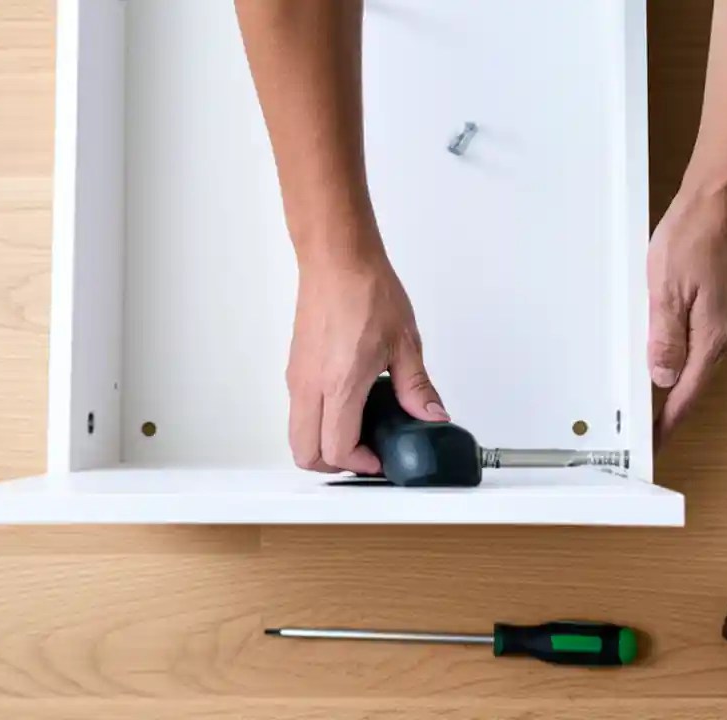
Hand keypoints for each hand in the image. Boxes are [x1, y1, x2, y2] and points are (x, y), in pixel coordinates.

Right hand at [286, 242, 448, 473]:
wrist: (337, 259)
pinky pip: (298, 411)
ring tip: (358, 431)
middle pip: (304, 453)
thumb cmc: (365, 289)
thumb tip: (430, 415)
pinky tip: (348, 405)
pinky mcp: (295, 367)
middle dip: (334, 465)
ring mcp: (297, 376)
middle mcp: (310, 384)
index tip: (380, 457)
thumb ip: (417, 387)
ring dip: (322, 444)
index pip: (336, 448)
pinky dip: (317, 422)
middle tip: (365, 454)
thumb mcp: (405, 342)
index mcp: (339, 383)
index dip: (360, 463)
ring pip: (297, 434)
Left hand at [648, 185, 726, 443]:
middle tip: (645, 430)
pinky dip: (681, 356)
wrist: (719, 203)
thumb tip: (663, 378)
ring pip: (697, 364)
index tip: (654, 445)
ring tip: (650, 403)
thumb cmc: (692, 238)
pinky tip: (665, 357)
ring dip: (674, 381)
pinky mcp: (723, 308)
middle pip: (694, 384)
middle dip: (669, 409)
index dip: (668, 423)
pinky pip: (700, 344)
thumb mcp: (665, 291)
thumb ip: (665, 339)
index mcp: (713, 337)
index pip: (688, 394)